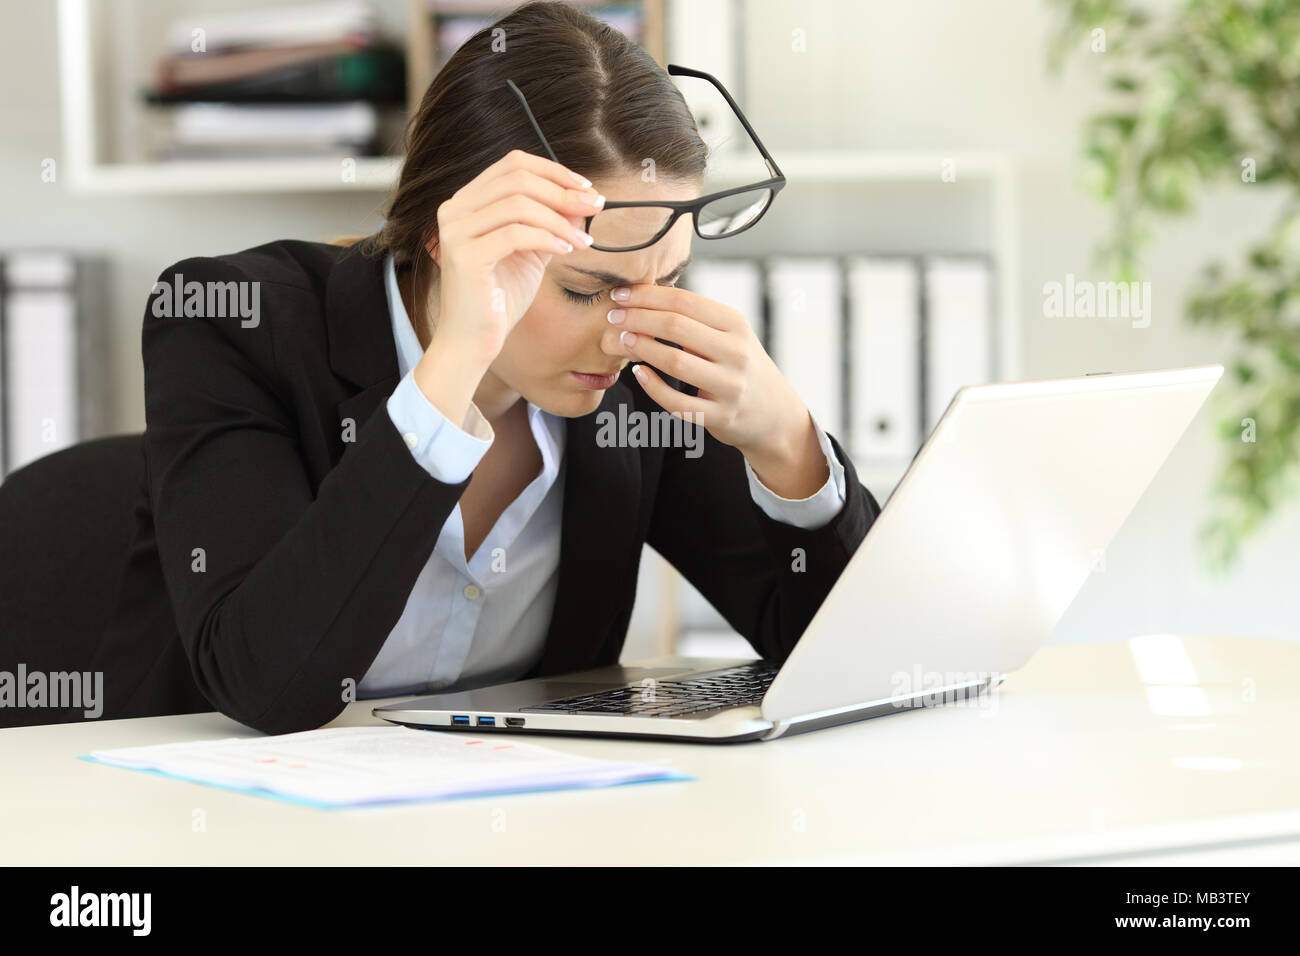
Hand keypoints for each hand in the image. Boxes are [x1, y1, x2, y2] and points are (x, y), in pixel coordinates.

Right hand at [428, 148, 605, 363]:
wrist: (473, 342)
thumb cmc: (499, 299)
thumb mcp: (532, 252)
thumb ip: (551, 223)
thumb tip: (582, 198)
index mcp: (467, 202)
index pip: (513, 164)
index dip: (554, 170)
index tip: (586, 186)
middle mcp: (455, 210)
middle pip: (517, 178)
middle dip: (563, 191)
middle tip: (595, 205)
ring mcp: (455, 231)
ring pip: (519, 204)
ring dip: (560, 219)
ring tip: (583, 239)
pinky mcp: (464, 256)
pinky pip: (516, 234)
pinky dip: (548, 238)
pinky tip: (566, 250)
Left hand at [603, 284, 830, 497]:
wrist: (774, 413)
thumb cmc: (740, 366)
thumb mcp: (730, 334)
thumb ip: (695, 318)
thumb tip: (644, 295)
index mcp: (736, 324)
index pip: (684, 301)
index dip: (647, 296)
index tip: (620, 294)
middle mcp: (736, 352)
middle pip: (676, 327)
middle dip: (637, 319)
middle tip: (613, 317)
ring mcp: (730, 386)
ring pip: (675, 362)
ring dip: (641, 349)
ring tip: (620, 340)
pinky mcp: (719, 416)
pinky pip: (677, 402)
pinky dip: (652, 387)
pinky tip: (638, 374)